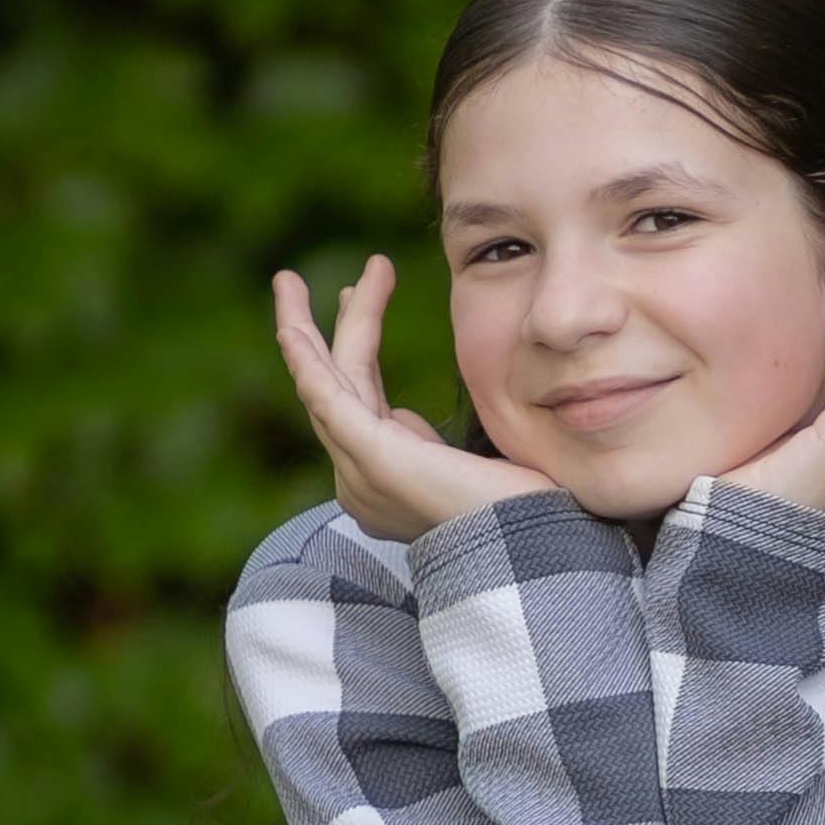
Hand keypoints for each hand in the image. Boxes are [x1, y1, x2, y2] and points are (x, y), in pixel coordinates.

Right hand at [267, 257, 553, 543]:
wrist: (538, 544)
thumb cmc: (522, 513)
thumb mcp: (469, 461)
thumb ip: (431, 443)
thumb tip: (406, 419)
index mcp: (387, 478)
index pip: (358, 399)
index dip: (353, 342)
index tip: (356, 294)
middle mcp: (362, 480)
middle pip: (333, 387)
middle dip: (318, 330)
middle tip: (290, 281)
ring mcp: (363, 473)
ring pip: (323, 385)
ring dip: (303, 330)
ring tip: (286, 280)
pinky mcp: (375, 460)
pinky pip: (327, 400)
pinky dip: (306, 361)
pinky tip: (292, 328)